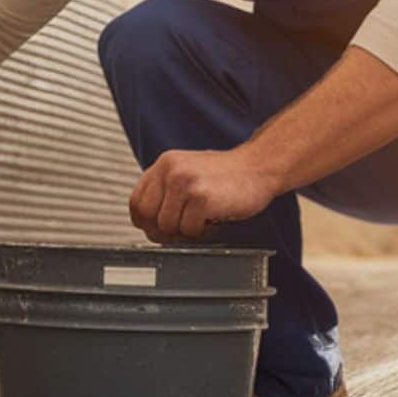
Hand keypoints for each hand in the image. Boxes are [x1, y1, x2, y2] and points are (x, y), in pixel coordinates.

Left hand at [128, 147, 280, 243]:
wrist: (260, 167)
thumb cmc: (230, 174)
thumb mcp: (190, 172)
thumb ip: (167, 191)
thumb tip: (149, 223)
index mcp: (165, 164)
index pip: (137, 201)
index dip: (145, 222)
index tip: (157, 229)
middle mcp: (171, 170)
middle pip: (147, 216)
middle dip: (162, 231)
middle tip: (180, 232)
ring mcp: (185, 183)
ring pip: (167, 226)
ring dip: (185, 231)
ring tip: (201, 221)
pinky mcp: (201, 198)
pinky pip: (189, 230)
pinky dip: (201, 232)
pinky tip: (212, 219)